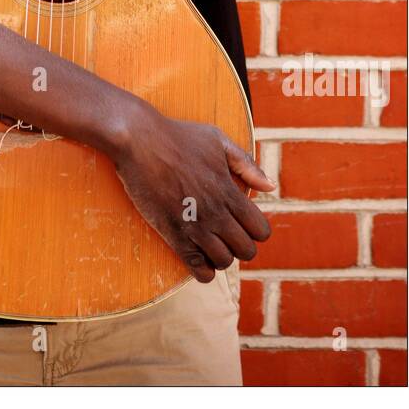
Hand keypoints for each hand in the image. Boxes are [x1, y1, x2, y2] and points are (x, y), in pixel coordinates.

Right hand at [112, 109, 275, 281]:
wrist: (139, 140)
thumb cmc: (178, 136)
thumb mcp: (218, 140)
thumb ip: (246, 164)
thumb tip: (269, 187)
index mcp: (229, 191)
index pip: (260, 230)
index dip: (256, 231)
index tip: (244, 225)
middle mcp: (216, 212)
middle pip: (245, 250)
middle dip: (241, 246)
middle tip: (228, 237)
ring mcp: (194, 225)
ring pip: (223, 261)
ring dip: (221, 257)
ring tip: (212, 247)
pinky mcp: (172, 233)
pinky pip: (197, 267)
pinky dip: (203, 272)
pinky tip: (201, 263)